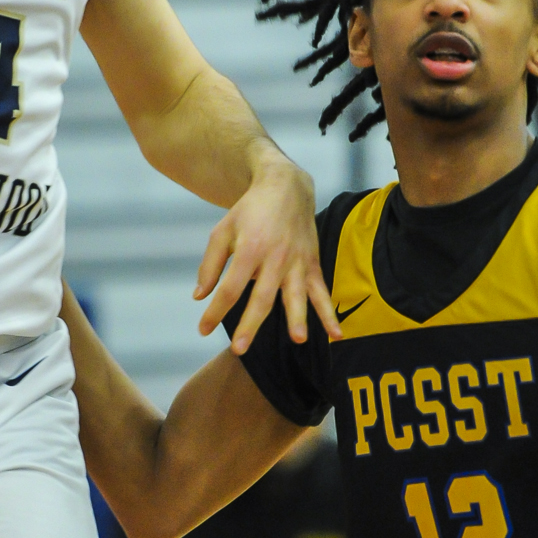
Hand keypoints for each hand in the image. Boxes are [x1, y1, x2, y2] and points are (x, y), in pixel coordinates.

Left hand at [194, 150, 340, 353]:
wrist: (286, 187)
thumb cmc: (249, 212)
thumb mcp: (222, 231)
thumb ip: (210, 265)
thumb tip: (200, 297)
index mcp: (250, 248)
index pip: (230, 287)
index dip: (215, 311)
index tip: (202, 329)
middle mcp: (275, 257)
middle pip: (262, 297)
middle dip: (250, 325)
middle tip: (239, 349)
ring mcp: (297, 262)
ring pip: (296, 295)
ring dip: (298, 318)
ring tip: (298, 339)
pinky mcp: (313, 264)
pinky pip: (322, 292)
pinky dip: (329, 313)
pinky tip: (337, 334)